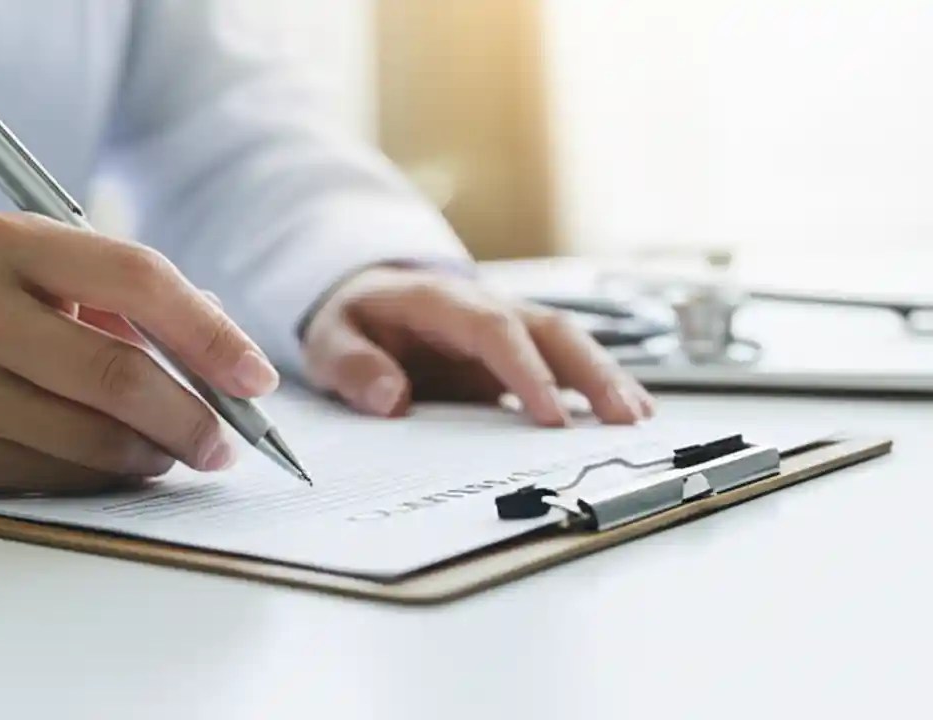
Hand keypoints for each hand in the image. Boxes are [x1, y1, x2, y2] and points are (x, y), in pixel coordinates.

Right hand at [0, 212, 279, 492]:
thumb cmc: (1, 308)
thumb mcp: (54, 271)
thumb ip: (141, 300)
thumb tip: (233, 364)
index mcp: (4, 240)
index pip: (136, 278)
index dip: (209, 332)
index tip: (258, 377)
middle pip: (117, 374)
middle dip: (194, 416)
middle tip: (231, 441)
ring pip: (94, 438)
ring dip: (157, 452)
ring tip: (179, 447)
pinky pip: (64, 475)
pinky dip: (110, 472)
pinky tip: (120, 458)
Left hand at [301, 267, 654, 424]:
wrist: (362, 299)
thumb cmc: (352, 321)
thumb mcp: (330, 341)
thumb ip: (353, 367)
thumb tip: (391, 400)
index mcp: (441, 301)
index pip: (494, 330)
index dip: (526, 370)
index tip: (551, 416)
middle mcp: (486, 307)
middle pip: (550, 329)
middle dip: (591, 371)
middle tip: (622, 418)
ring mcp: (507, 328)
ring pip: (568, 343)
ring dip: (605, 377)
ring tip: (637, 419)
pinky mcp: (516, 352)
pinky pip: (562, 363)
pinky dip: (595, 385)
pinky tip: (624, 413)